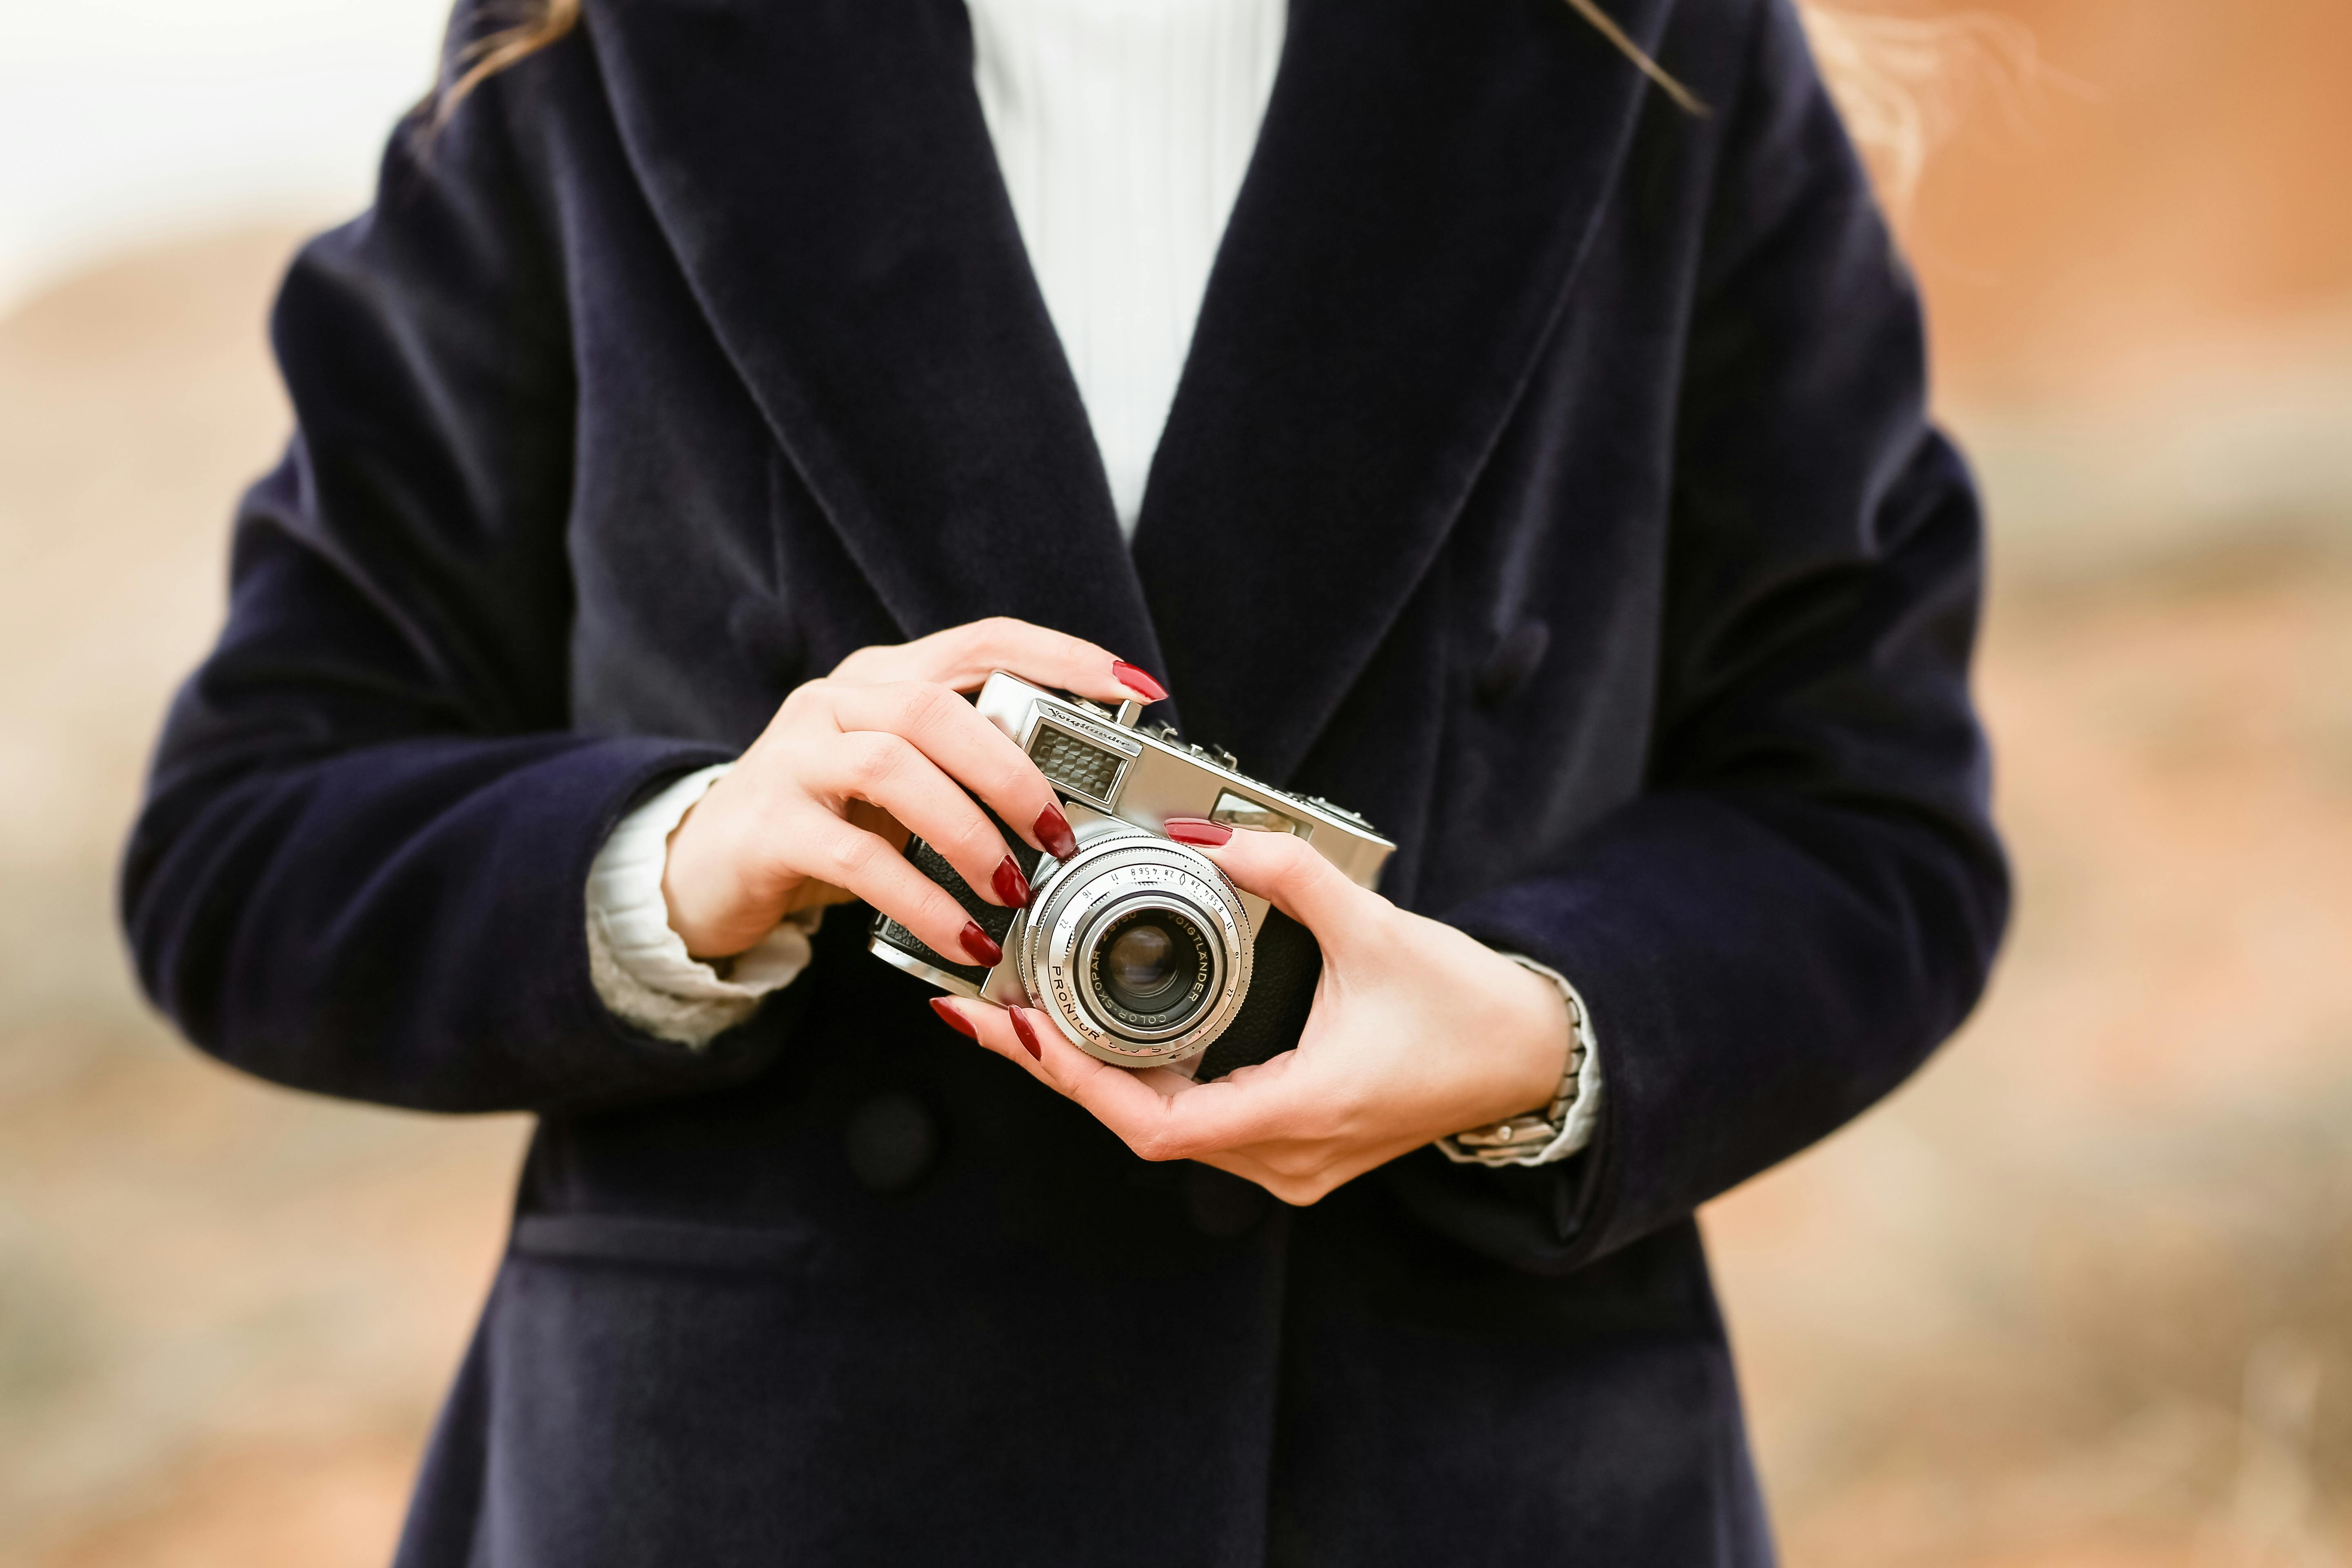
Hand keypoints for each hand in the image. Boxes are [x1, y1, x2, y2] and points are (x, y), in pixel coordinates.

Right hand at [661, 618, 1166, 960]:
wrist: (704, 870)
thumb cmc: (826, 824)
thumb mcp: (898, 786)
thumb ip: (964, 771)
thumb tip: (1076, 804)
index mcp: (882, 680)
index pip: (982, 641)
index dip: (1063, 657)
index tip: (1137, 688)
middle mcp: (837, 703)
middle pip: (936, 705)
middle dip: (1013, 768)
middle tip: (1062, 832)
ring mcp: (795, 760)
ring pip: (894, 768)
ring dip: (970, 833)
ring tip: (1015, 890)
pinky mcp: (769, 827)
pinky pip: (856, 858)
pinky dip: (921, 898)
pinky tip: (964, 938)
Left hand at [934, 823, 1571, 1204]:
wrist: (1534, 1056)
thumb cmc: (1465, 1004)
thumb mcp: (1376, 926)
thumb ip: (1290, 871)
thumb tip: (1206, 829)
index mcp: (1299, 1114)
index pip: (1154, 1124)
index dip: (1077, 1081)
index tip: (1017, 1030)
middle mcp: (1286, 1159)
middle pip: (1144, 1129)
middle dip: (1065, 1071)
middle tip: (992, 1014)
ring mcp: (1293, 1164)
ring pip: (1169, 1132)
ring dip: (1101, 1081)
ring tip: (1034, 1021)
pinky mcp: (1299, 1148)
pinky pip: (1201, 1126)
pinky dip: (1149, 1086)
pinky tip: (1113, 1043)